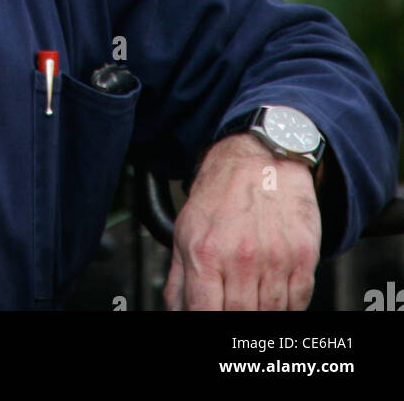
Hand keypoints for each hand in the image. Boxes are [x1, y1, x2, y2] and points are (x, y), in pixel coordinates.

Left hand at [163, 133, 321, 310]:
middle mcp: (241, 257)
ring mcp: (275, 258)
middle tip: (233, 305)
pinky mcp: (303, 255)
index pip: (204, 314)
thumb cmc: (222, 190)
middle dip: (235, 317)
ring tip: (254, 298)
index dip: (207, 325)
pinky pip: (299, 302)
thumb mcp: (186, 229)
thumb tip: (178, 312)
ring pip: (271, 313)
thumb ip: (180, 277)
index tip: (211, 318)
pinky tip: (276, 293)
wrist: (262, 156)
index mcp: (206, 252)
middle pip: (240, 318)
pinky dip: (288, 306)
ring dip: (262, 312)